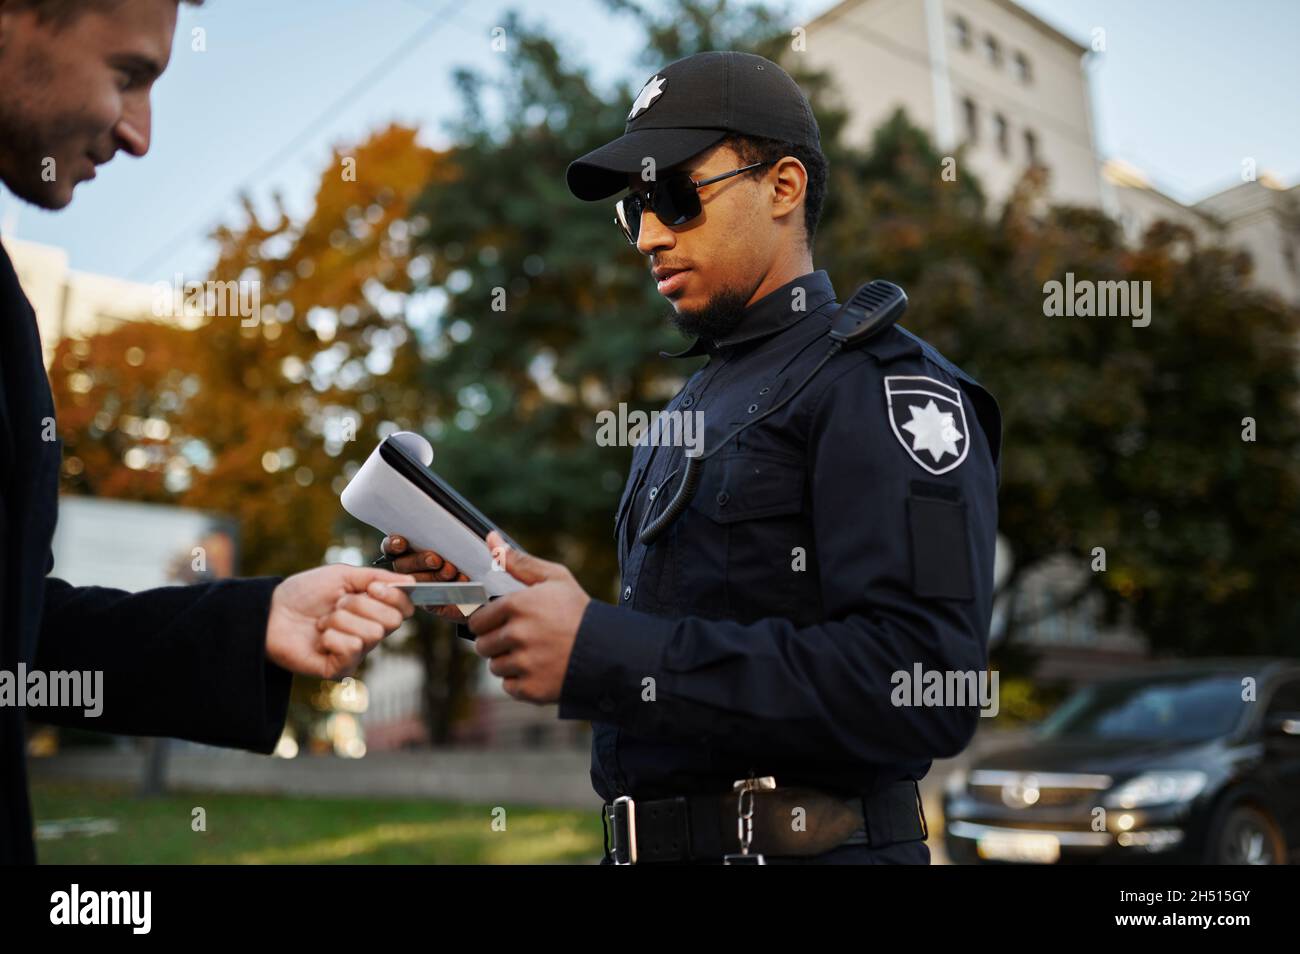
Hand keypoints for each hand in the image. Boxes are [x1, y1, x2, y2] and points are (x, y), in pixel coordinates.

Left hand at [266, 565, 415, 679]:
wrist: (270, 613)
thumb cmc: (304, 593)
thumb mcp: (343, 576)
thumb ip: (377, 577)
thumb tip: (410, 581)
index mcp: (374, 610)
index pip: (405, 608)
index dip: (394, 597)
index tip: (372, 587)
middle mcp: (370, 633)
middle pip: (391, 621)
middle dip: (360, 605)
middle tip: (337, 605)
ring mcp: (356, 653)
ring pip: (370, 634)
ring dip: (340, 620)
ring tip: (322, 622)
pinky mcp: (341, 669)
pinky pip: (352, 648)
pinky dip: (331, 637)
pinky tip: (319, 639)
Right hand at [381, 534, 471, 622]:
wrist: (481, 583)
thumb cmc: (466, 556)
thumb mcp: (458, 541)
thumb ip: (446, 535)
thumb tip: (446, 532)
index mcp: (410, 549)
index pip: (392, 546)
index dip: (394, 544)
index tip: (402, 543)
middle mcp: (409, 568)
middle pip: (402, 564)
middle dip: (419, 560)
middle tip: (436, 560)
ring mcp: (417, 587)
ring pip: (415, 581)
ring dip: (432, 575)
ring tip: (451, 571)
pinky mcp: (429, 603)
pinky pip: (430, 600)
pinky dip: (444, 591)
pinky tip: (459, 581)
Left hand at [468, 531, 590, 704]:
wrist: (608, 649)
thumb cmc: (579, 612)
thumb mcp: (554, 579)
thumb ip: (519, 562)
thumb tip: (491, 539)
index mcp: (517, 605)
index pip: (478, 619)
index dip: (490, 622)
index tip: (504, 623)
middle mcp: (517, 634)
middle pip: (483, 645)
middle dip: (497, 643)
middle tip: (522, 639)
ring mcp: (524, 663)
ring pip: (495, 667)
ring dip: (509, 663)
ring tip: (534, 654)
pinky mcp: (531, 689)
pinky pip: (508, 687)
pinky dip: (520, 682)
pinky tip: (540, 670)